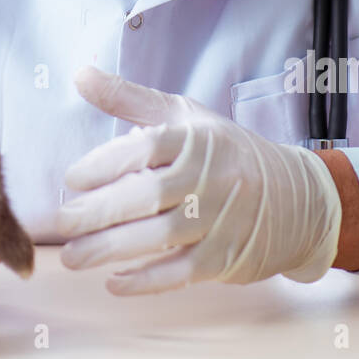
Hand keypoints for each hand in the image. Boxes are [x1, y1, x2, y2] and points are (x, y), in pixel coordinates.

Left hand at [55, 66, 341, 293]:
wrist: (298, 198)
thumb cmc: (226, 152)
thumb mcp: (185, 117)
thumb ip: (129, 99)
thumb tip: (79, 75)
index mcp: (197, 139)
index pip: (148, 147)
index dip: (107, 162)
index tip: (71, 177)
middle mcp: (210, 177)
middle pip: (149, 195)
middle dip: (99, 212)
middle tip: (60, 222)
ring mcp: (220, 220)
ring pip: (160, 236)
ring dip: (111, 249)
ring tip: (71, 256)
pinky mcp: (226, 258)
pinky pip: (181, 272)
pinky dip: (146, 281)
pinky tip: (113, 282)